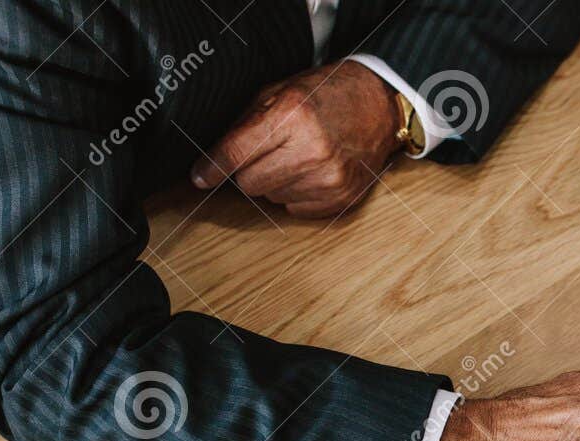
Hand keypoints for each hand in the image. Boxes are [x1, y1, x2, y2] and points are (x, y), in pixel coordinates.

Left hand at [191, 59, 400, 217]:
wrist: (380, 105)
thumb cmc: (328, 93)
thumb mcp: (281, 91)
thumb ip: (246, 122)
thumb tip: (215, 157)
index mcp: (292, 115)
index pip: (237, 153)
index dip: (212, 168)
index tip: (199, 177)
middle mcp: (311, 150)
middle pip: (249, 183)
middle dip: (249, 170)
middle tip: (267, 153)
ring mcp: (329, 178)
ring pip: (272, 198)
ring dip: (276, 182)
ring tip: (297, 158)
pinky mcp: (341, 198)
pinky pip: (296, 209)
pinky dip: (297, 194)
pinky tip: (313, 172)